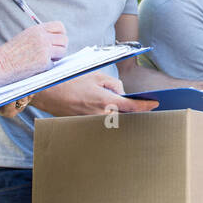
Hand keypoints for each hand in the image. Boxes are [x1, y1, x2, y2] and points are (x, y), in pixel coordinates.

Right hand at [0, 22, 68, 117]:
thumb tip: (58, 42)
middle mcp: (42, 37)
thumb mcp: (25, 38)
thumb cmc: (10, 54)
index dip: (61, 35)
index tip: (57, 42)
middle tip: (52, 54)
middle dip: (61, 47)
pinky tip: (35, 67)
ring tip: (42, 61)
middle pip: (64, 40)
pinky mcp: (44, 62)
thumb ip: (40, 37)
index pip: (59, 27)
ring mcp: (44, 50)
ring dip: (56, 58)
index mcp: (37, 29)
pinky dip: (47, 67)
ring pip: (62, 52)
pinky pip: (54, 64)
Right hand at [32, 71, 156, 116]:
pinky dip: (108, 117)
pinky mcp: (85, 126)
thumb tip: (121, 92)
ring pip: (114, 121)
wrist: (47, 93)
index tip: (155, 103)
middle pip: (125, 116)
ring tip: (122, 106)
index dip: (145, 105)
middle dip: (134, 111)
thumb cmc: (70, 82)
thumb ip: (113, 84)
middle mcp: (101, 115)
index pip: (132, 106)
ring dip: (120, 114)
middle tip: (142, 103)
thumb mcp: (95, 76)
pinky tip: (107, 110)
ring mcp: (93, 123)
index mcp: (105, 101)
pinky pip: (102, 123)